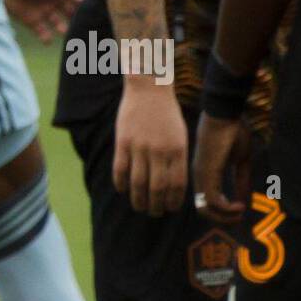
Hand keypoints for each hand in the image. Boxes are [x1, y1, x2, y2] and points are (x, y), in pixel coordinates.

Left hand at [3, 0, 79, 43]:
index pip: (76, 1)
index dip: (83, 6)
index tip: (92, 12)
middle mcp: (55, 3)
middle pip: (70, 15)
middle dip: (76, 20)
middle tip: (84, 26)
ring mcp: (45, 13)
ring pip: (59, 25)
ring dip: (62, 29)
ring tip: (63, 30)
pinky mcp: (33, 22)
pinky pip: (43, 33)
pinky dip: (46, 38)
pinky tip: (47, 39)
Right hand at [112, 78, 186, 215]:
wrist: (148, 88)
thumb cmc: (166, 113)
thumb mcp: (180, 135)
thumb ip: (177, 158)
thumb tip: (173, 185)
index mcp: (177, 149)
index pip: (177, 185)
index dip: (173, 201)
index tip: (170, 209)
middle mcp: (159, 150)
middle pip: (157, 188)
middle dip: (156, 206)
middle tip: (154, 213)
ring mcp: (140, 146)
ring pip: (138, 182)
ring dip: (138, 200)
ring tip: (139, 207)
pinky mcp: (123, 141)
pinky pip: (120, 169)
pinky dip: (121, 183)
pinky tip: (123, 190)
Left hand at [192, 111, 251, 224]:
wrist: (225, 113)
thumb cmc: (233, 132)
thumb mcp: (241, 160)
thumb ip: (241, 180)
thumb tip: (244, 200)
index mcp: (206, 173)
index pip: (206, 203)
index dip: (223, 214)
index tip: (241, 212)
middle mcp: (199, 176)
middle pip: (203, 210)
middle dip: (223, 220)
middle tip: (240, 218)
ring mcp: (200, 174)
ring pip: (205, 209)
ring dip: (225, 217)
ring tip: (241, 211)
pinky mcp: (206, 171)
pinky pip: (212, 200)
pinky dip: (226, 209)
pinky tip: (240, 204)